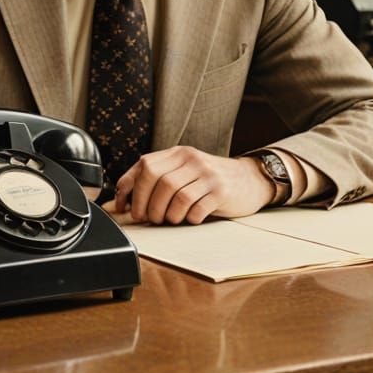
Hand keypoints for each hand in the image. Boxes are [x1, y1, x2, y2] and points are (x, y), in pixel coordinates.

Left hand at [111, 146, 275, 224]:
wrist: (249, 180)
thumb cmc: (210, 180)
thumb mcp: (184, 171)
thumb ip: (158, 178)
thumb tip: (124, 199)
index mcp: (178, 153)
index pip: (144, 165)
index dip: (129, 188)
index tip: (124, 207)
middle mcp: (191, 159)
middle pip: (157, 180)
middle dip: (146, 204)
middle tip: (148, 218)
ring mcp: (208, 174)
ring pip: (175, 195)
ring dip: (167, 215)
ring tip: (170, 220)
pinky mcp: (221, 191)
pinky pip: (196, 208)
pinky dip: (188, 218)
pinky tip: (190, 218)